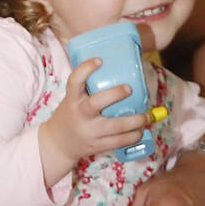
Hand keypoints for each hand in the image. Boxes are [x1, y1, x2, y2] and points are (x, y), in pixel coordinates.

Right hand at [40, 57, 148, 184]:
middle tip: (129, 88)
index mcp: (72, 100)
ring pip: (116, 126)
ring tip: (146, 116)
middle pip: (96, 103)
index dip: (85, 69)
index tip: (99, 60)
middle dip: (115, 94)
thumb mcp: (72, 100)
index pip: (74, 81)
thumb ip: (88, 89)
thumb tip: (118, 71)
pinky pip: (119, 141)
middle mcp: (80, 114)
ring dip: (135, 121)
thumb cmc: (71, 115)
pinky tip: (140, 131)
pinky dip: (133, 136)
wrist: (58, 144)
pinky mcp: (97, 145)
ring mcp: (89, 132)